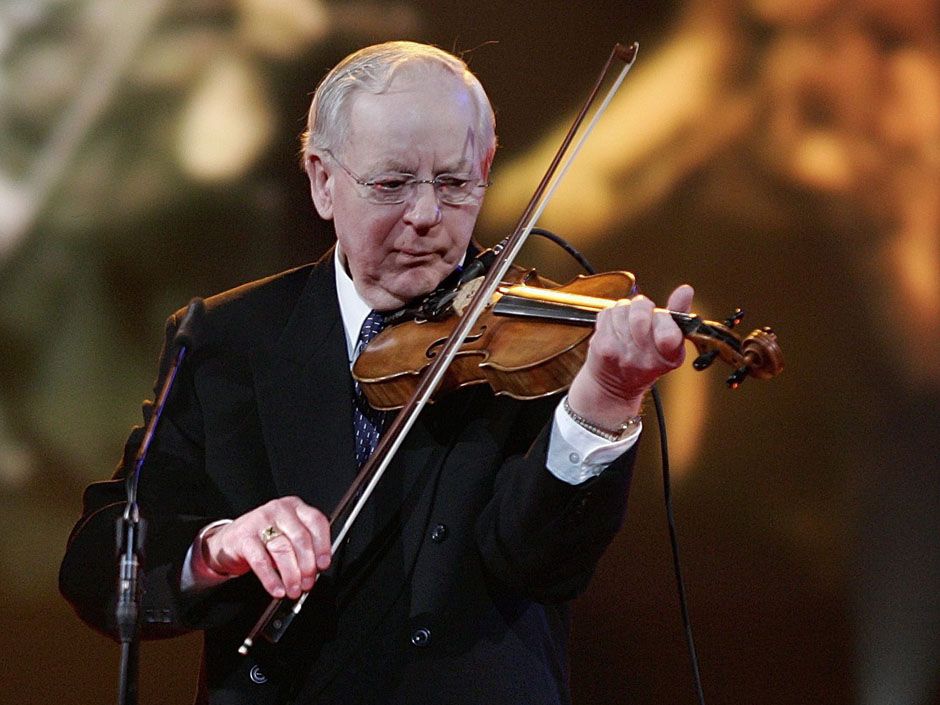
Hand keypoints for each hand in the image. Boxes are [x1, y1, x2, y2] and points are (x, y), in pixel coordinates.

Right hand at [202, 496, 331, 598]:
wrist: (230, 540)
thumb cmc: (265, 538)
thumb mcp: (288, 536)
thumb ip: (304, 547)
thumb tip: (317, 570)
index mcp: (296, 507)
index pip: (316, 522)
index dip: (323, 546)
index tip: (324, 565)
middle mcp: (280, 510)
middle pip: (300, 538)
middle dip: (307, 565)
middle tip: (308, 583)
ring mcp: (261, 521)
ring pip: (282, 550)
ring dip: (291, 575)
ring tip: (294, 590)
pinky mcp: (244, 537)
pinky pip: (261, 561)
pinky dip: (271, 579)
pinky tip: (278, 589)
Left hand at [567, 284, 693, 430]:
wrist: (613, 385)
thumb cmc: (646, 359)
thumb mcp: (672, 341)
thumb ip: (679, 314)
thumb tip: (686, 290)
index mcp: (669, 356)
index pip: (668, 335)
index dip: (664, 324)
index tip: (662, 326)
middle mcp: (645, 358)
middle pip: (641, 314)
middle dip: (642, 310)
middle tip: (643, 321)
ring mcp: (621, 352)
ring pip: (623, 309)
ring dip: (626, 312)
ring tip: (628, 326)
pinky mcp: (602, 346)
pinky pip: (607, 314)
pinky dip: (611, 317)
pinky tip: (615, 330)